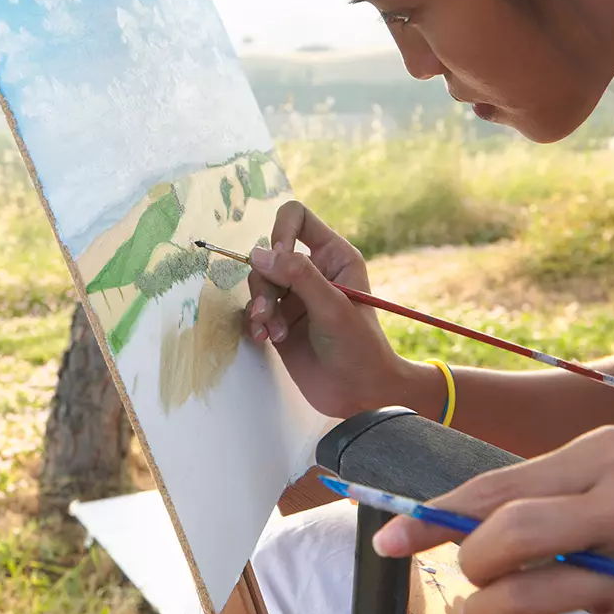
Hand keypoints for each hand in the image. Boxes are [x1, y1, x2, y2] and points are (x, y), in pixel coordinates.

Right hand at [244, 202, 408, 417]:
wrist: (359, 395)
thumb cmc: (359, 348)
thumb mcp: (332, 308)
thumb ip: (298, 277)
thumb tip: (257, 254)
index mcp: (333, 256)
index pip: (297, 218)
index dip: (281, 232)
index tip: (278, 261)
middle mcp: (312, 270)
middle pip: (269, 254)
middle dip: (265, 282)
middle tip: (269, 311)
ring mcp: (294, 295)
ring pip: (258, 281)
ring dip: (260, 306)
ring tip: (273, 333)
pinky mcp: (279, 320)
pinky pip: (253, 308)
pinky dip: (255, 322)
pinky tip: (266, 340)